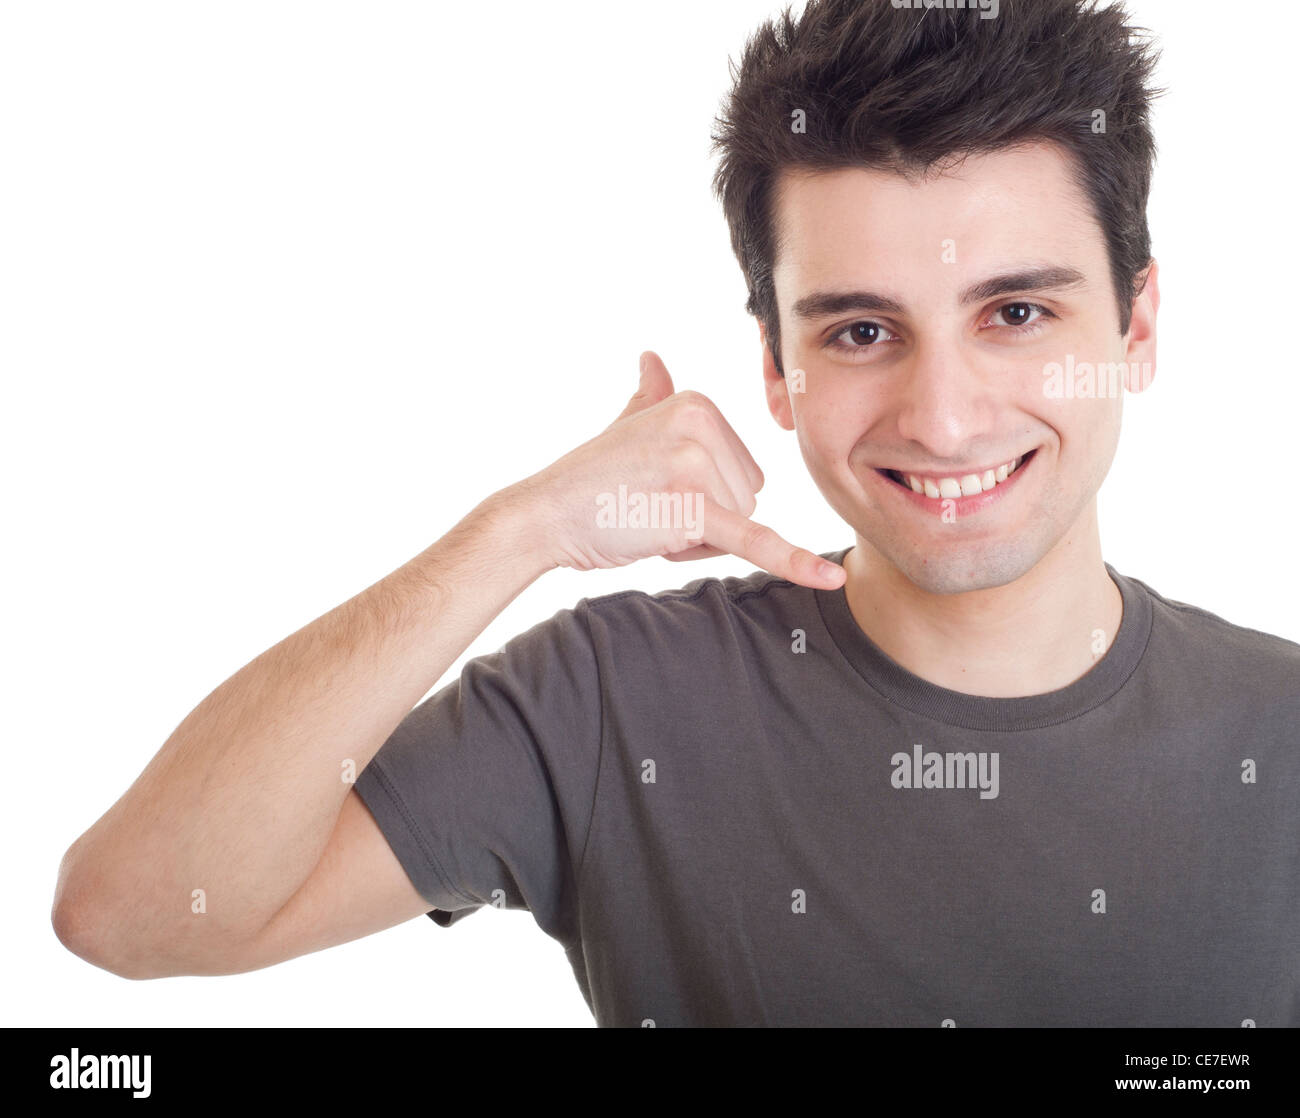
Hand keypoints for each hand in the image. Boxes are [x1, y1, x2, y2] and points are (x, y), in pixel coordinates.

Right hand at [511, 350, 845, 589]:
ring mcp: (697, 465)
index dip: (703, 496)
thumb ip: (650, 394)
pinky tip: (829, 578)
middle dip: (704, 519)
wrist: (545, 515)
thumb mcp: (626, 424)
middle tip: (648, 509)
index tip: (653, 487)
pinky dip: (792, 563)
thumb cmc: (588, 479)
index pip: (741, 470)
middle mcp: (701, 425)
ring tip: (647, 521)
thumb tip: (653, 358)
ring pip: (740, 525)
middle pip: (746, 497)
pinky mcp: (693, 508)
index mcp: (696, 403)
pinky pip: (753, 541)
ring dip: (697, 539)